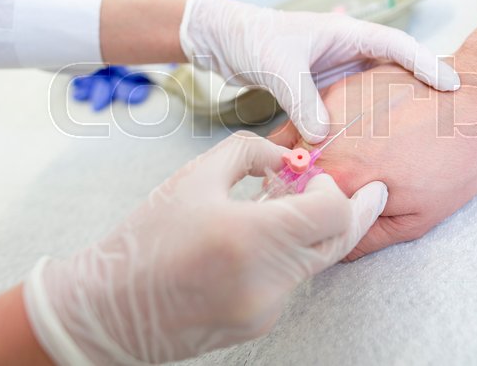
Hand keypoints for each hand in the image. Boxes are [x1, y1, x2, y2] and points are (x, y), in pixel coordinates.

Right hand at [23, 132, 387, 363]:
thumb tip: (291, 160)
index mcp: (251, 237)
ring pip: (314, 262)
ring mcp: (267, 309)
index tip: (319, 176)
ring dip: (310, 233)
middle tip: (368, 193)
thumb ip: (252, 152)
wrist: (107, 309)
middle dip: (352, 214)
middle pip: (338, 243)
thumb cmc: (146, 237)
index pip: (332, 214)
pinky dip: (286, 257)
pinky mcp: (260, 325)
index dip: (336, 190)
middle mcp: (267, 281)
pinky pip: (289, 282)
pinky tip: (258, 240)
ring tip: (279, 209)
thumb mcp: (195, 176)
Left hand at [179, 0, 459, 142]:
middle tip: (453, 110)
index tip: (452, 84)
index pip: (398, 46)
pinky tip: (379, 139)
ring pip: (379, 88)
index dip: (427, 63)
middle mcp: (349, 49)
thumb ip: (304, 101)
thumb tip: (324, 136)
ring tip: (426, 128)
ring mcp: (339, 67)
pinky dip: (369, 118)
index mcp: (347, 33)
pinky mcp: (325, 84)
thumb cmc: (251, 38)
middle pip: (398, 67)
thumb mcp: (280, 67)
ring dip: (400, 104)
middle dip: (424, 85)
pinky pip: (356, 102)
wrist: (223, 37)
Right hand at [270, 62, 476, 259]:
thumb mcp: (419, 217)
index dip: (304, 215)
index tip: (318, 218)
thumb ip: (368, 236)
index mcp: (341, 176)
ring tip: (354, 158)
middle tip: (340, 187)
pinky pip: (318, 114)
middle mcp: (326, 138)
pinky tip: (360, 133)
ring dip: (309, 155)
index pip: (296, 205)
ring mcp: (332, 106)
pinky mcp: (343, 86)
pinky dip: (326, 128)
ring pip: (298, 141)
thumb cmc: (456, 160)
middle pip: (289, 172)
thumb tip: (337, 249)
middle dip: (304, 185)